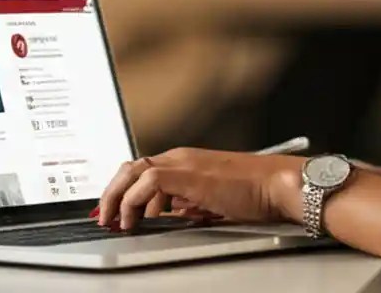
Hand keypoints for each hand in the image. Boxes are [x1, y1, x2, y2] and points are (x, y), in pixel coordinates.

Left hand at [96, 148, 304, 231]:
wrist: (275, 184)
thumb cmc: (253, 192)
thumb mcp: (211, 201)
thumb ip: (189, 203)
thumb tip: (172, 214)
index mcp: (183, 162)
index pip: (140, 171)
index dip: (121, 191)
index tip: (112, 212)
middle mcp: (179, 158)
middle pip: (130, 167)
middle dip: (111, 193)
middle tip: (104, 217)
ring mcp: (183, 163)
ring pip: (133, 171)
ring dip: (118, 197)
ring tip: (116, 221)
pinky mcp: (189, 173)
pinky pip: (149, 182)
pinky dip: (136, 201)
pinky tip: (137, 219)